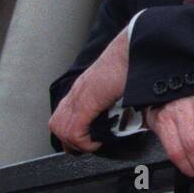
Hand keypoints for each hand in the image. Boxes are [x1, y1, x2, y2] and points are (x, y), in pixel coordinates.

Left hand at [49, 28, 131, 153]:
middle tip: (89, 145)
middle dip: (72, 141)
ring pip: (61, 129)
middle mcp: (78, 92)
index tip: (89, 139)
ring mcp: (80, 95)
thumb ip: (115, 100)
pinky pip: (74, 131)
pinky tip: (99, 140)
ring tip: (95, 143)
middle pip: (57, 125)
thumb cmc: (133, 64)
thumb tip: (127, 116)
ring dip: (77, 143)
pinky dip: (85, 142)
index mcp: (84, 88)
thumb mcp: (119, 85)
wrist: (136, 47)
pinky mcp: (87, 101)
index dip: (73, 133)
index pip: (63, 115)